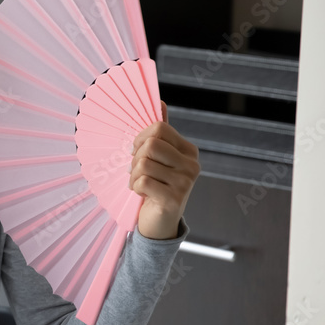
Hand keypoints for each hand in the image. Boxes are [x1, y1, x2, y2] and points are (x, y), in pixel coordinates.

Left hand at [130, 101, 200, 239]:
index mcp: (188, 151)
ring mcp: (185, 182)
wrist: (158, 223)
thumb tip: (159, 101)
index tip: (137, 151)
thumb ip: (160, 133)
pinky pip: (142, 181)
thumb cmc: (155, 187)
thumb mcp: (158, 158)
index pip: (159, 128)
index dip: (140, 138)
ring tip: (140, 184)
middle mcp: (191, 164)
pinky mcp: (174, 199)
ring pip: (143, 163)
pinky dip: (134, 187)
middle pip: (151, 144)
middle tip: (137, 171)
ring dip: (133, 176)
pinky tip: (142, 194)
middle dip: (135, 157)